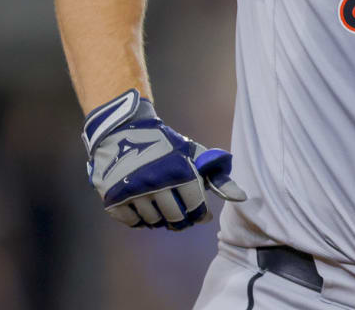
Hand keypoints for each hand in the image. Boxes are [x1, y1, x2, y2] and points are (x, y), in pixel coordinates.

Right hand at [81, 89, 246, 229]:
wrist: (124, 131)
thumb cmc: (166, 146)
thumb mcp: (194, 155)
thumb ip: (218, 177)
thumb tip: (241, 198)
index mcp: (180, 172)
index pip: (196, 207)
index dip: (200, 214)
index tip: (201, 215)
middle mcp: (157, 183)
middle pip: (175, 218)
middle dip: (181, 220)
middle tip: (182, 217)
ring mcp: (133, 192)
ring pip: (153, 221)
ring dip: (160, 219)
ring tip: (163, 209)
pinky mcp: (113, 197)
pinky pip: (132, 222)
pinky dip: (140, 220)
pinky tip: (145, 208)